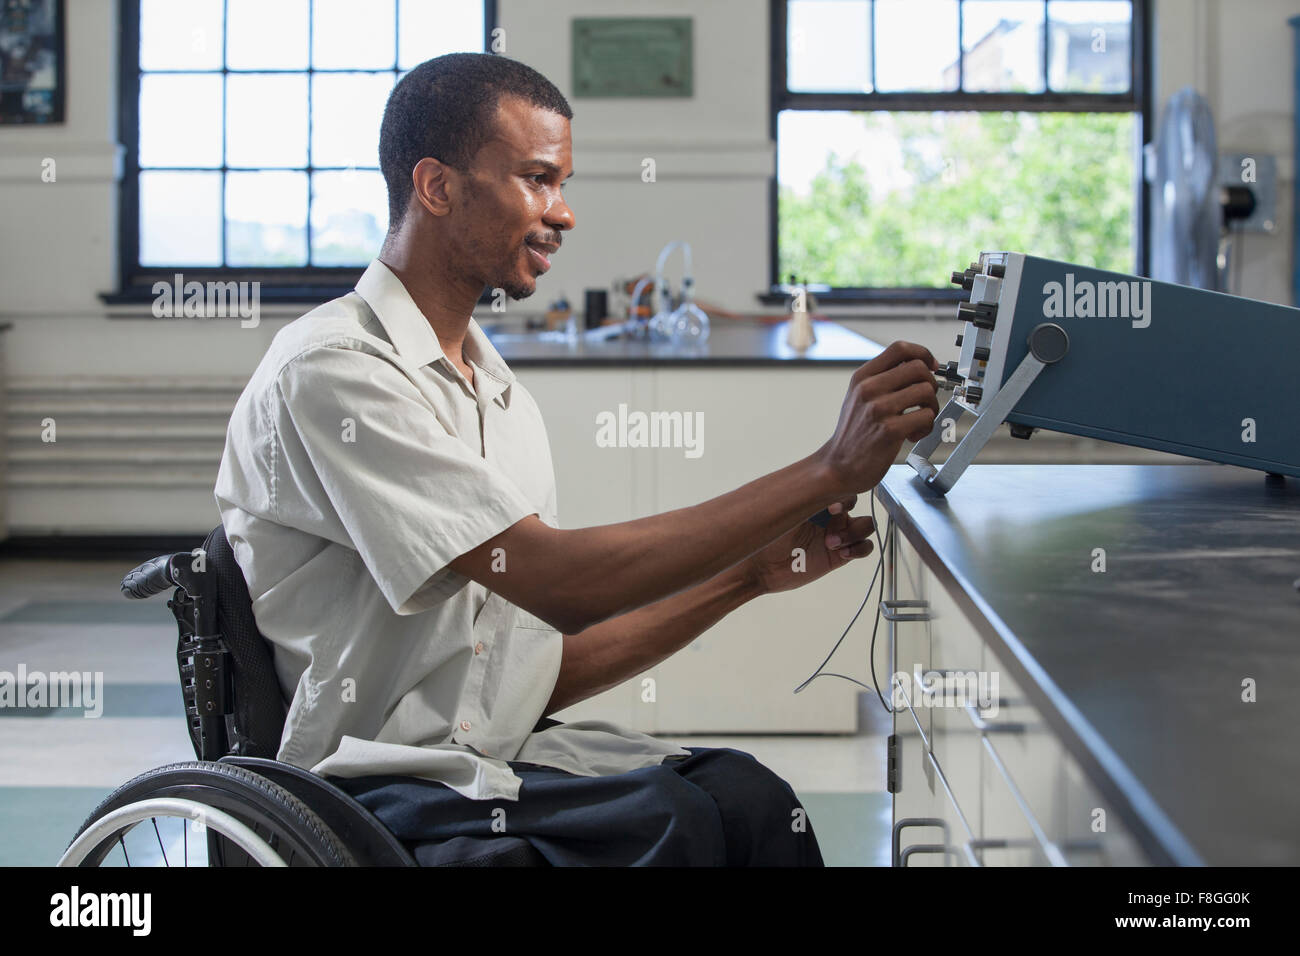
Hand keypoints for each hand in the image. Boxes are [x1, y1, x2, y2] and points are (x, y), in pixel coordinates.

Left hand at [744, 496, 875, 594]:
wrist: (763, 567)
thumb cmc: (768, 538)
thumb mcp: (784, 515)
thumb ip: (802, 501)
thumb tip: (816, 486)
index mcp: (817, 501)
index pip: (843, 489)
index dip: (844, 496)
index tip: (832, 508)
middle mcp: (830, 515)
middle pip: (859, 506)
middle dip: (850, 514)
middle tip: (832, 529)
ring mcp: (837, 534)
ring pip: (865, 526)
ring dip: (855, 533)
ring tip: (832, 544)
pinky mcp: (840, 555)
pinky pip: (864, 547)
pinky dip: (860, 549)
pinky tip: (843, 553)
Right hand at [819, 341, 939, 496]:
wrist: (838, 466)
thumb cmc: (852, 434)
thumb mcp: (859, 397)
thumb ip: (882, 379)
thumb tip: (917, 366)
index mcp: (862, 377)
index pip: (899, 349)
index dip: (922, 353)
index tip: (931, 365)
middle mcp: (869, 389)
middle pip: (918, 368)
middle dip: (931, 384)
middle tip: (925, 400)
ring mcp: (879, 409)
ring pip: (926, 391)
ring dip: (931, 407)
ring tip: (919, 419)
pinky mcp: (890, 430)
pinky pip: (925, 417)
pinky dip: (926, 427)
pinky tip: (913, 434)